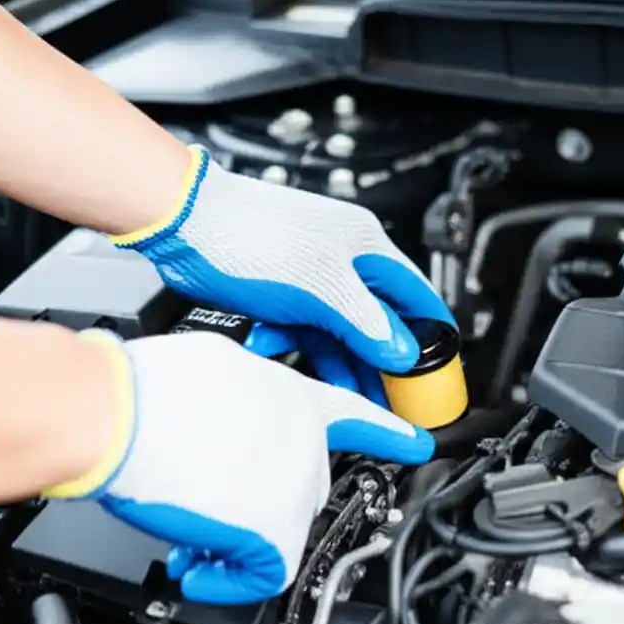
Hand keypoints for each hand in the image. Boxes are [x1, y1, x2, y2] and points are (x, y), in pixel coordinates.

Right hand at [45, 329, 433, 604]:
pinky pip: (265, 573)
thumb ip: (237, 402)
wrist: (121, 413)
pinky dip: (230, 580)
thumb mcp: (211, 374)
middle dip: (255, 509)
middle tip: (212, 513)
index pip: (353, 415)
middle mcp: (306, 439)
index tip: (417, 443)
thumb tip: (223, 431)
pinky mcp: (278, 527)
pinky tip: (202, 567)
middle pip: (299, 490)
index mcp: (292, 395)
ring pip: (278, 531)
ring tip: (191, 533)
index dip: (386, 432)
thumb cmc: (148, 392)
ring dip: (236, 541)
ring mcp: (298, 484)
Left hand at [112, 146, 453, 373]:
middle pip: (378, 321)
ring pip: (340, 332)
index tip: (439, 371)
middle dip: (385, 362)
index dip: (432, 333)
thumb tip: (401, 352)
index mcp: (365, 246)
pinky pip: (303, 332)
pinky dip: (298, 351)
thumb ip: (365, 323)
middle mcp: (342, 261)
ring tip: (353, 401)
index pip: (416, 294)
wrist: (183, 222)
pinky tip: (286, 364)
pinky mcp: (280, 294)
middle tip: (394, 399)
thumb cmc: (249, 234)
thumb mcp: (321, 287)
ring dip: (343, 365)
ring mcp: (310, 277)